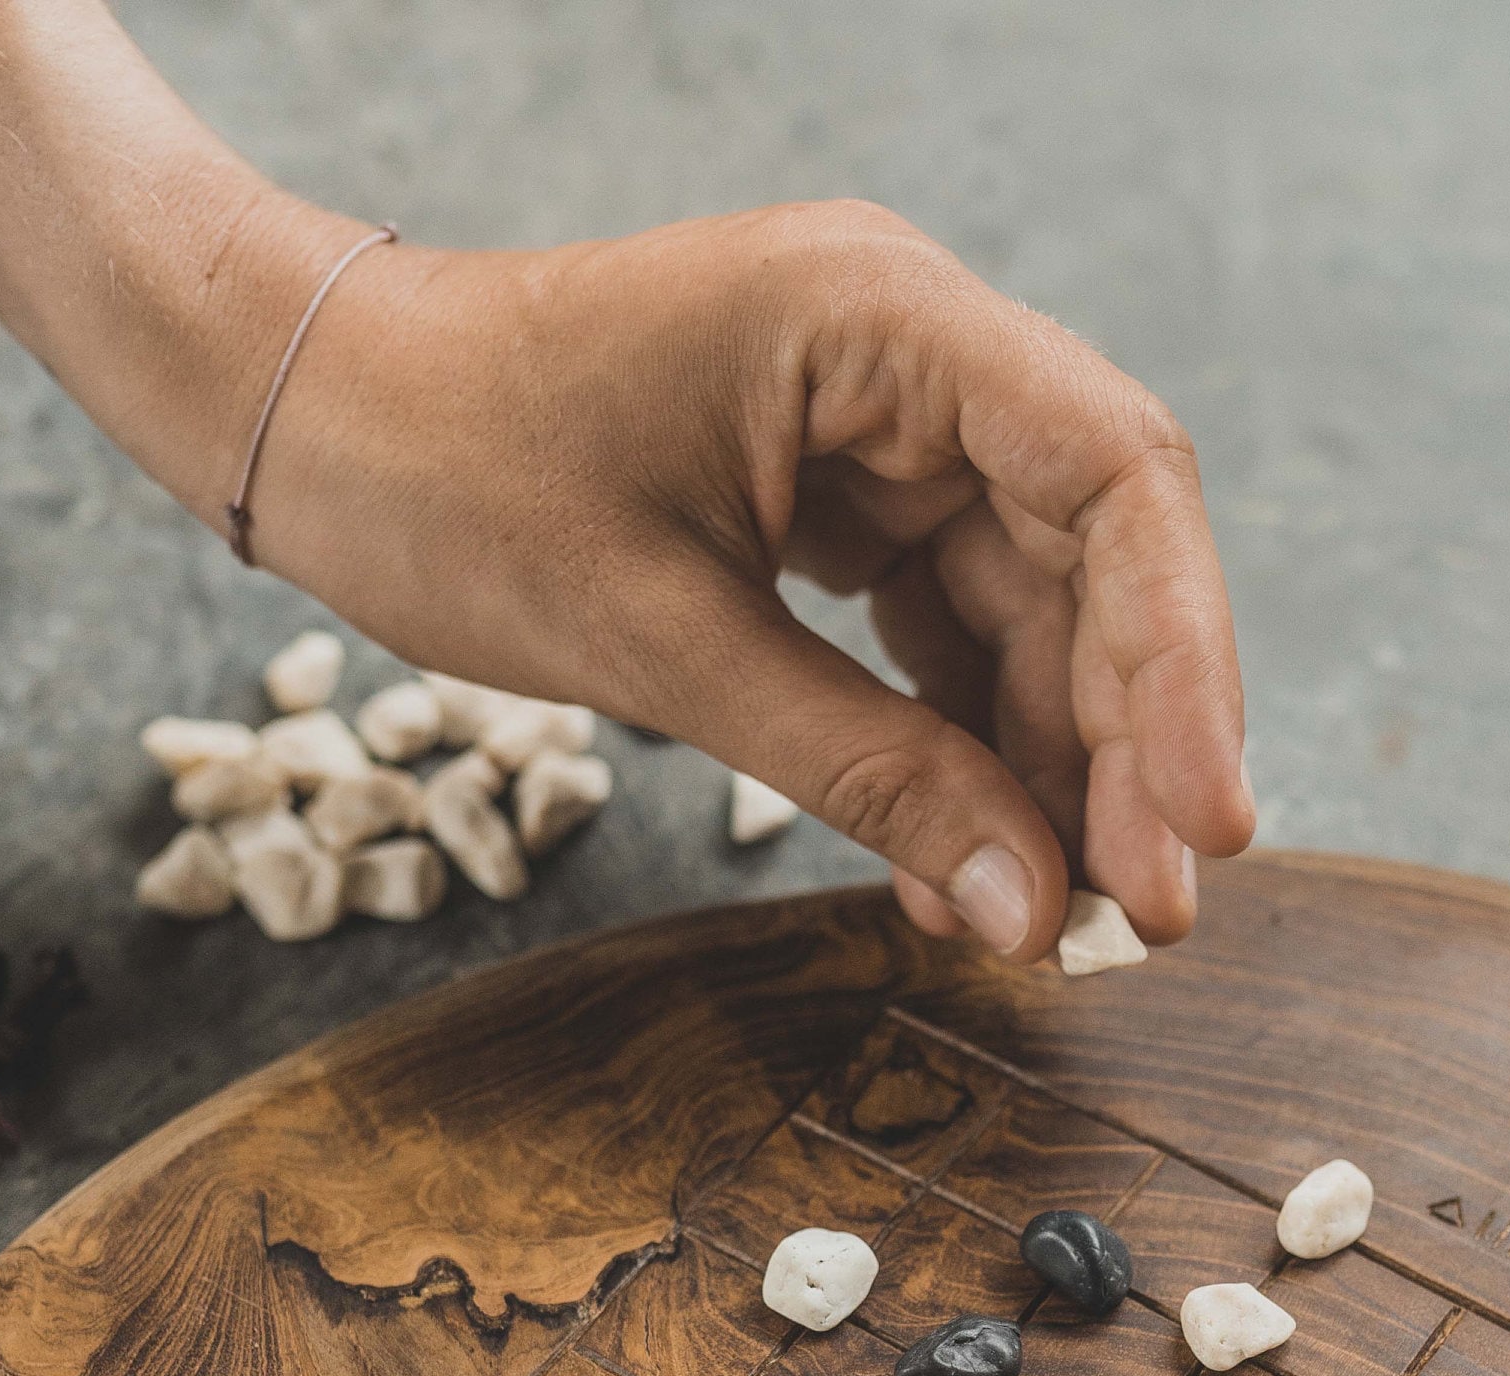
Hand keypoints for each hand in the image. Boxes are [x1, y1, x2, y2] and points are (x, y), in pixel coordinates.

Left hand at [259, 204, 1254, 958]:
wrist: (306, 414)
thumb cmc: (445, 474)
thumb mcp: (663, 645)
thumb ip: (865, 773)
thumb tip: (1029, 908)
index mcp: (875, 319)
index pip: (1111, 476)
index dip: (1184, 660)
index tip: (1203, 826)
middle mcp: (908, 356)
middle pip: (1098, 554)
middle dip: (1130, 744)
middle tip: (1146, 921)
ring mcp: (880, 428)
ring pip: (1039, 610)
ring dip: (1060, 770)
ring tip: (1057, 922)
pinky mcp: (842, 500)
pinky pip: (954, 634)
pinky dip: (971, 754)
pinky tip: (970, 869)